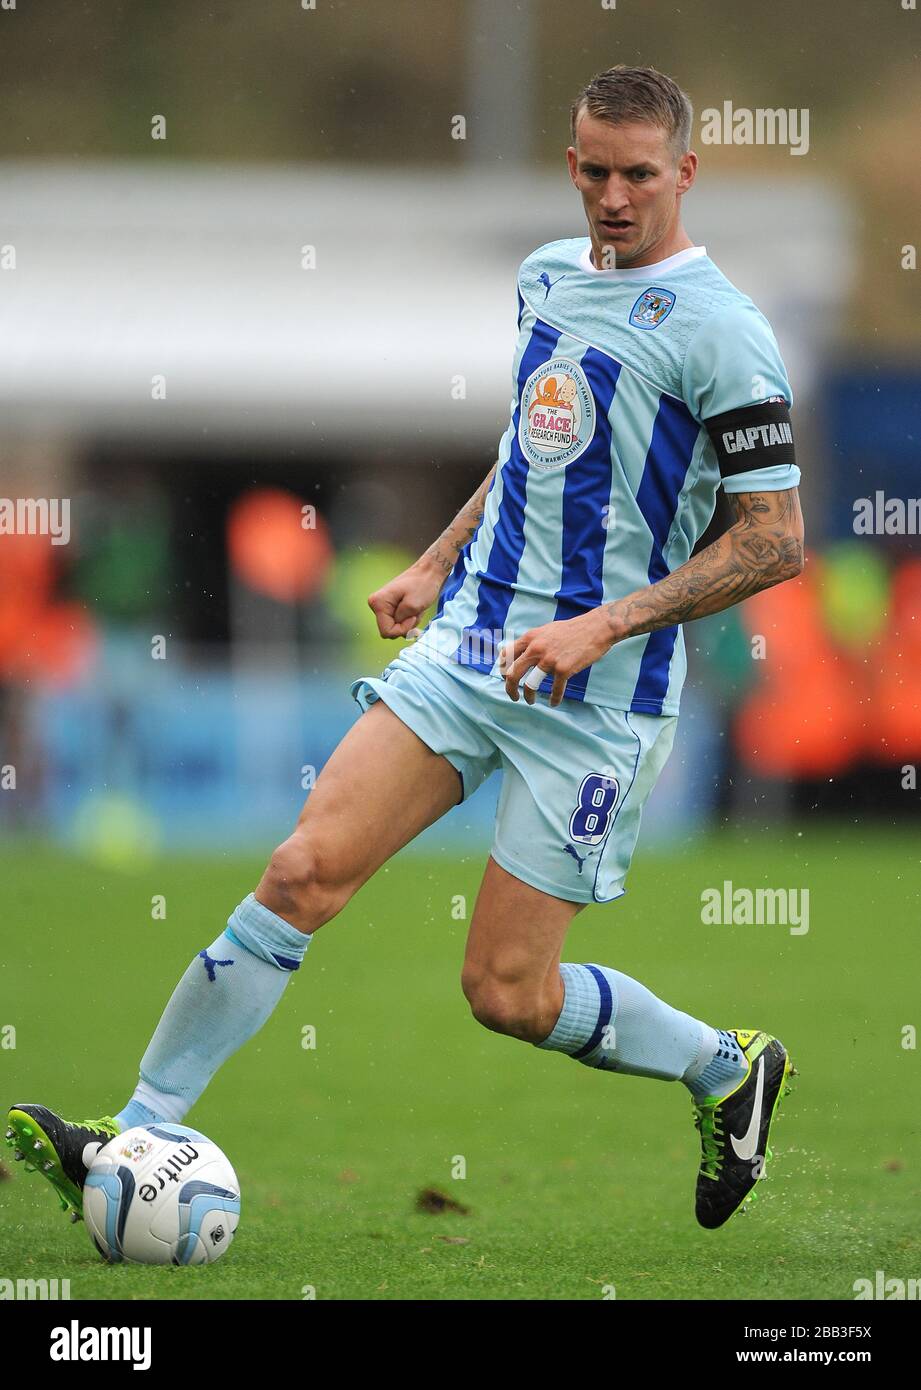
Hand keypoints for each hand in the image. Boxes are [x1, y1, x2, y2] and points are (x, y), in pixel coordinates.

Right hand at [367, 557, 445, 638]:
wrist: (428, 572)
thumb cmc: (423, 585)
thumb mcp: (413, 606)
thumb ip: (402, 621)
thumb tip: (396, 629)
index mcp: (378, 603)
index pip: (386, 632)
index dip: (402, 629)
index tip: (413, 617)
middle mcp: (376, 604)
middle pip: (390, 630)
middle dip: (405, 626)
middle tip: (415, 612)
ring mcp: (383, 606)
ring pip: (395, 627)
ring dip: (409, 623)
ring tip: (416, 609)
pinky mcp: (390, 607)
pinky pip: (398, 622)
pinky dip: (409, 619)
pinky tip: (415, 609)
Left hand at [498, 609, 616, 706]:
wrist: (596, 628)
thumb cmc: (572, 630)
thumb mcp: (546, 630)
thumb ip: (533, 641)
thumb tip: (520, 653)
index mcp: (530, 638)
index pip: (506, 655)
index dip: (502, 669)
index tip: (505, 678)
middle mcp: (536, 649)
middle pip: (512, 673)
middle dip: (510, 688)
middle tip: (513, 696)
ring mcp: (549, 660)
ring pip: (530, 685)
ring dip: (528, 696)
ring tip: (530, 701)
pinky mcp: (563, 670)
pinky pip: (555, 690)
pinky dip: (554, 699)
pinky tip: (554, 703)